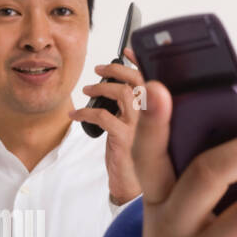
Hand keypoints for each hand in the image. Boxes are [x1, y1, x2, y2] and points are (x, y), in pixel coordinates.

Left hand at [72, 47, 143, 203]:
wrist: (132, 184)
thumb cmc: (133, 155)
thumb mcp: (133, 127)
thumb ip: (129, 107)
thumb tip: (113, 86)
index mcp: (160, 110)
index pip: (153, 78)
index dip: (139, 61)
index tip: (126, 51)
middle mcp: (155, 116)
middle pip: (139, 81)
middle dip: (116, 70)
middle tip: (99, 70)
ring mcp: (142, 127)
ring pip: (123, 94)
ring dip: (101, 87)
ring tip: (87, 89)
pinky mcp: (125, 139)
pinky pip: (104, 116)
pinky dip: (86, 111)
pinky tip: (76, 114)